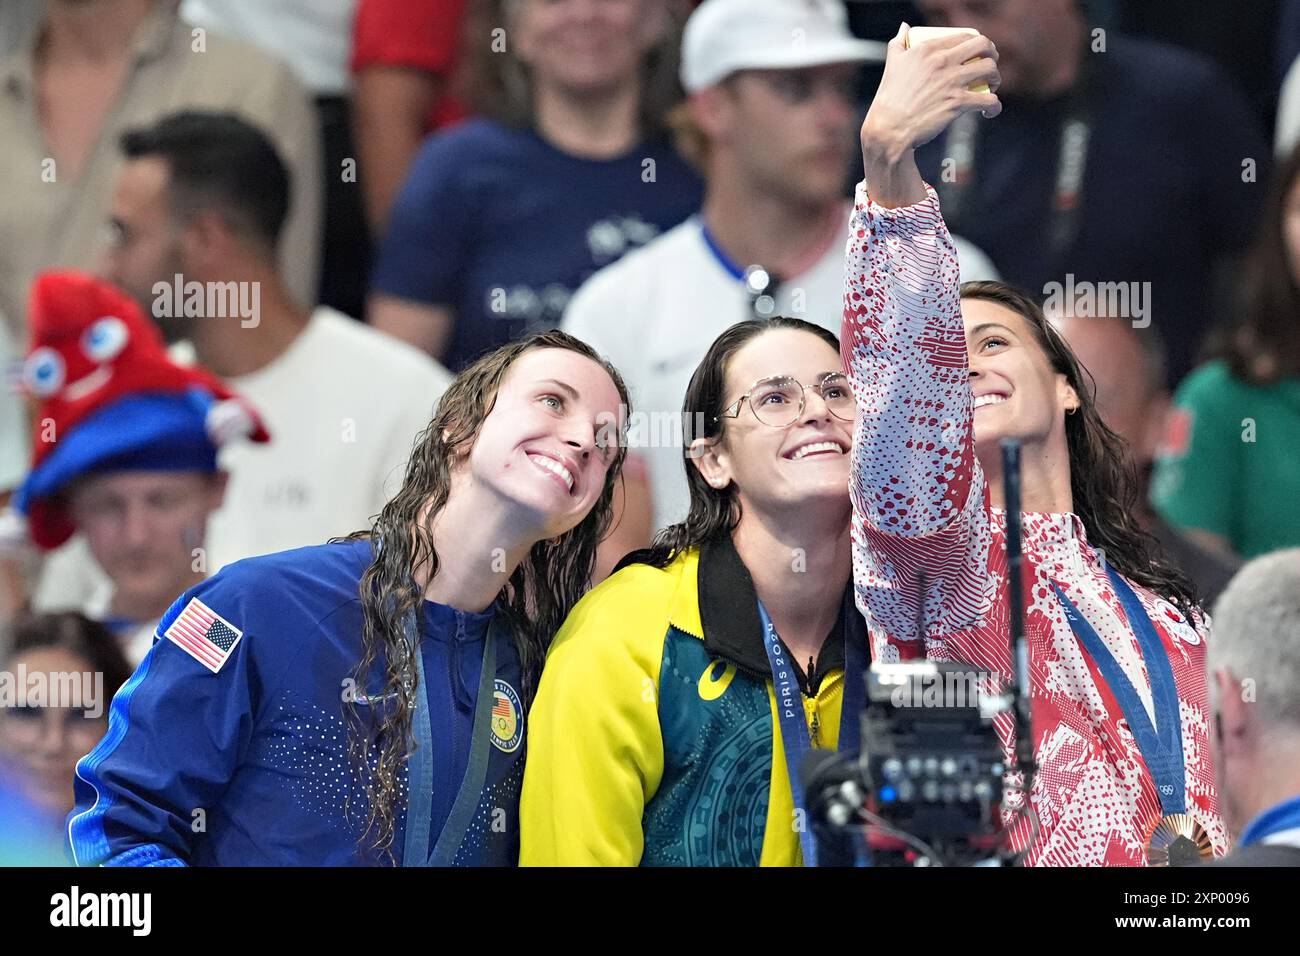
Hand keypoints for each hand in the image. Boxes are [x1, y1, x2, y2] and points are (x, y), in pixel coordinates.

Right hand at [860, 23, 1001, 163]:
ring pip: (990, 70)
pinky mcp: (957, 103)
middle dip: (992, 54)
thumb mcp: (892, 63)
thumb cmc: (889, 99)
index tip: (979, 53)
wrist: (889, 128)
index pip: (964, 36)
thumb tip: (904, 27)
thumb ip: (898, 42)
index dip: (977, 42)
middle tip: (990, 65)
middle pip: (983, 46)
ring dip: (996, 78)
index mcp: (928, 49)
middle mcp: (942, 62)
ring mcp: (951, 82)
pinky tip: (990, 110)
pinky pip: (988, 100)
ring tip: (992, 86)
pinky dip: (994, 106)